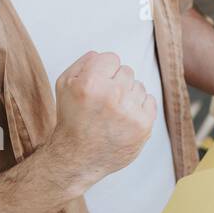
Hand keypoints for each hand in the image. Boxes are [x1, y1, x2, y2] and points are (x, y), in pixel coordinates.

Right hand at [46, 51, 156, 195]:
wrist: (77, 158)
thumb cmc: (71, 119)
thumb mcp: (64, 85)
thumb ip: (83, 63)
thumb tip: (102, 54)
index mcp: (90, 83)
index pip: (111, 58)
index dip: (103, 71)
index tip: (97, 85)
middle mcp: (112, 95)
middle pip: (127, 71)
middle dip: (116, 83)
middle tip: (103, 103)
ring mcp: (130, 112)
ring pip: (139, 86)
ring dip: (128, 96)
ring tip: (112, 113)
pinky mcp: (143, 126)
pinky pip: (150, 101)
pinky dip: (139, 108)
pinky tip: (124, 119)